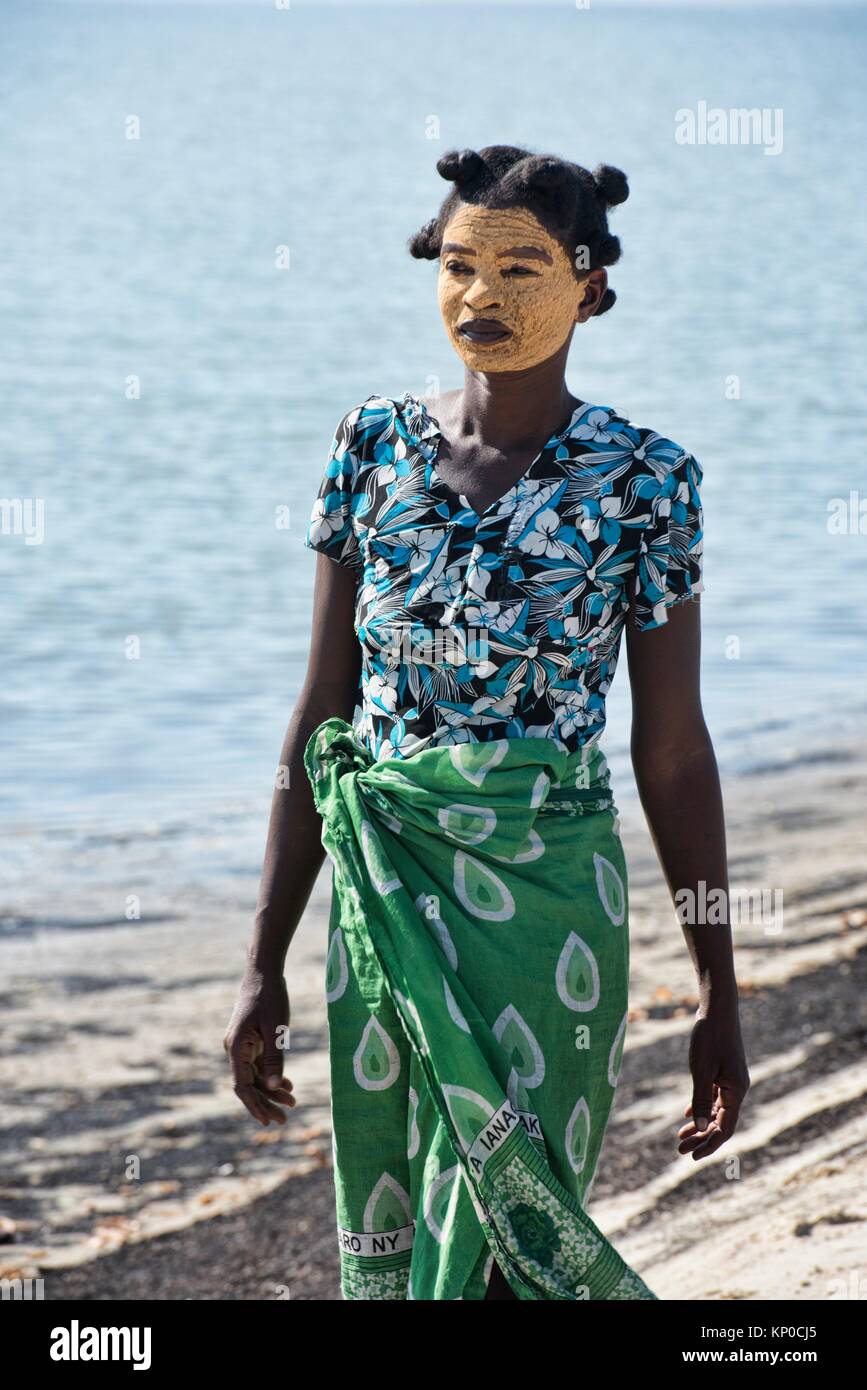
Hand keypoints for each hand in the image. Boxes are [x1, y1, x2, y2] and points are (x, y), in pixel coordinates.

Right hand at [223, 968, 296, 1125]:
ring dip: (271, 1090)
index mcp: (236, 1048)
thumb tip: (272, 1088)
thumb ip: (274, 1059)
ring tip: (292, 1103)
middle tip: (284, 1120)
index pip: (242, 1086)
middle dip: (265, 1103)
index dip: (255, 1105)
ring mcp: (243, 1046)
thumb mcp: (276, 1029)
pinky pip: (259, 1065)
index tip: (268, 1121)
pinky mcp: (252, 1040)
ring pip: (255, 1076)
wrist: (263, 972)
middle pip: (249, 1085)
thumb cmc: (269, 997)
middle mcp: (236, 1050)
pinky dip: (272, 1076)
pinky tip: (287, 1085)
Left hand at [678, 1005, 749, 1160]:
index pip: (725, 1129)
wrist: (717, 1008)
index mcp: (736, 1092)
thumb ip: (702, 1099)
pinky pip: (715, 1097)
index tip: (691, 1156)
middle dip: (702, 1138)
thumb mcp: (701, 1070)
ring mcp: (731, 1080)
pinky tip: (689, 1115)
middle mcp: (737, 1089)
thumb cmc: (709, 1037)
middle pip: (721, 1123)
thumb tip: (701, 1128)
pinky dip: (703, 1107)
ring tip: (681, 1136)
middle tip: (680, 1150)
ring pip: (717, 1111)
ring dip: (701, 1125)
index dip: (709, 1145)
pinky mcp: (724, 1071)